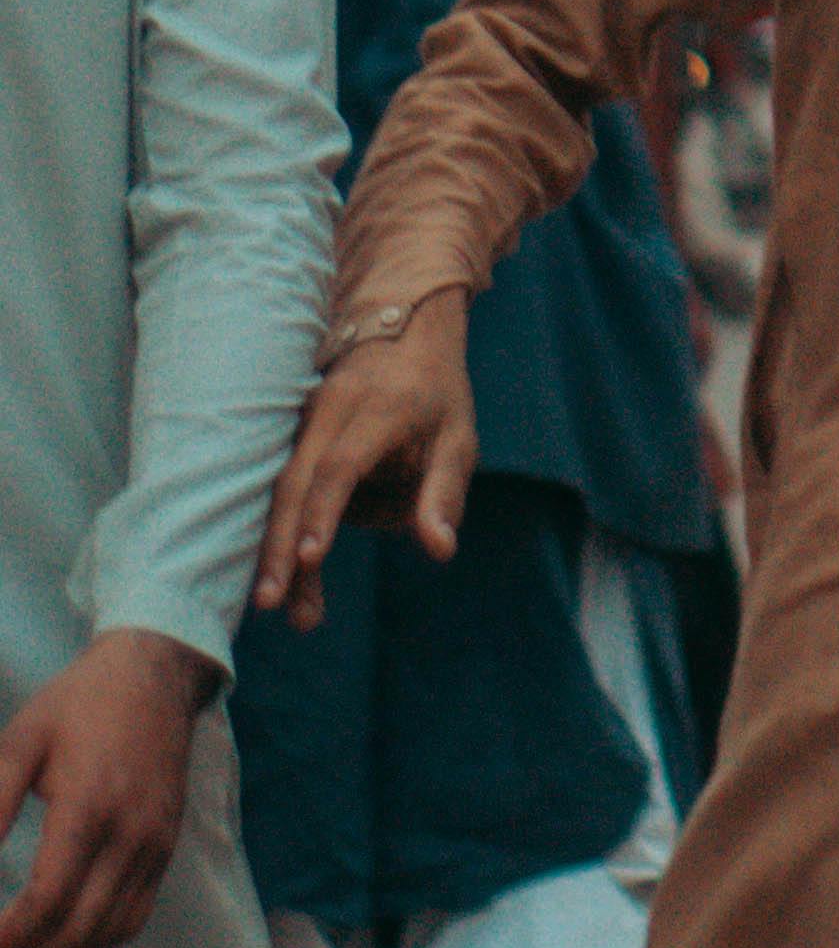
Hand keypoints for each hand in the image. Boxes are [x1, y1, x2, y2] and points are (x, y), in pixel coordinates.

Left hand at [0, 629, 213, 947]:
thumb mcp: (24, 737)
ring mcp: (154, 845)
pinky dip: (90, 947)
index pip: (46, 901)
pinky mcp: (165, 849)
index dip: (4, 941)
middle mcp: (131, 834)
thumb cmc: (80, 702)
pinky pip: (132, 918)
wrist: (157, 672)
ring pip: (105, 934)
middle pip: (74, 931)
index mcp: (91, 805)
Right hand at [253, 306, 475, 631]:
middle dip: (280, 544)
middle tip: (272, 603)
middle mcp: (331, 409)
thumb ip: (444, 493)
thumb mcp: (457, 440)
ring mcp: (305, 420)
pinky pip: (284, 487)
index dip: (324, 511)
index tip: (309, 558)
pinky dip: (287, 533)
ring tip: (296, 612)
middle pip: (295, 481)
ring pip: (283, 490)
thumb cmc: (436, 397)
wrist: (405, 335)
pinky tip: (294, 578)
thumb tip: (440, 550)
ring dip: (280, 550)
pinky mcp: (294, 436)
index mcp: (379, 408)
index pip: (341, 464)